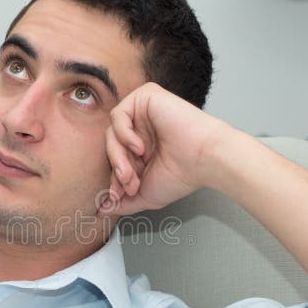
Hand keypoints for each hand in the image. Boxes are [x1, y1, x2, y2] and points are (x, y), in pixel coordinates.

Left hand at [101, 82, 230, 215]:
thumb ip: (122, 202)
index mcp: (140, 146)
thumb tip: (102, 210)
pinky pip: (119, 115)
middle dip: (117, 169)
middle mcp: (140, 127)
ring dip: (119, 157)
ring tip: (135, 172)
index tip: (118, 194)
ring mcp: (142, 111)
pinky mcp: (146, 97)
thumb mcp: (145, 195)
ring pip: (112, 132)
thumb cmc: (182, 174)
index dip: (113, 177)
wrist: (205, 159)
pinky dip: (124, 135)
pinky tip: (141, 148)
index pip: (114, 157)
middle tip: (130, 184)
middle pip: (110, 145)